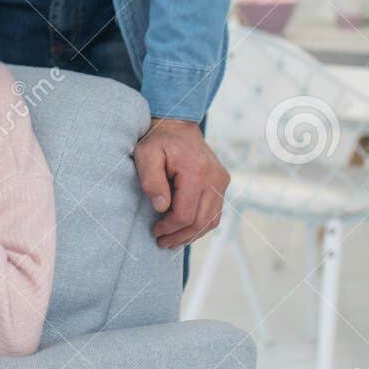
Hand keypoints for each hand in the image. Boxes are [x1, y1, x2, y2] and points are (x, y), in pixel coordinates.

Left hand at [133, 116, 229, 247]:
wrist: (178, 125)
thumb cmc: (159, 141)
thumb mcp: (146, 154)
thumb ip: (151, 180)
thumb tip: (161, 207)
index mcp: (196, 171)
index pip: (186, 213)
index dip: (170, 227)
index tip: (155, 231)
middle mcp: (214, 177)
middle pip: (200, 221)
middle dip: (180, 236)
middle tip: (162, 242)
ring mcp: (221, 180)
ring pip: (211, 220)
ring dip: (191, 235)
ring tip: (173, 241)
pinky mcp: (222, 182)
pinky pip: (215, 213)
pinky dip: (201, 225)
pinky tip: (185, 230)